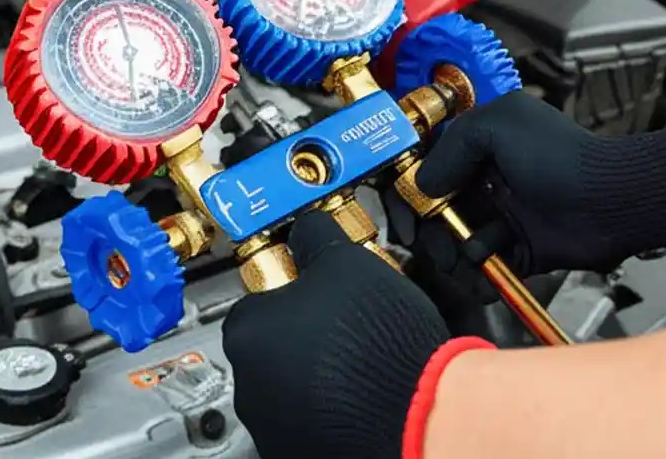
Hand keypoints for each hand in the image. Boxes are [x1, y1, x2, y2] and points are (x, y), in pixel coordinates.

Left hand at [222, 211, 453, 458]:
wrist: (418, 415)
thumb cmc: (378, 345)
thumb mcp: (346, 261)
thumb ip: (315, 241)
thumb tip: (309, 229)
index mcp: (247, 333)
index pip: (259, 300)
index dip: (296, 290)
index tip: (320, 290)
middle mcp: (248, 386)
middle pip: (272, 346)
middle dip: (308, 334)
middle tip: (349, 325)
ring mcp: (273, 427)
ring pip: (292, 387)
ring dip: (319, 373)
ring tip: (365, 361)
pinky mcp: (302, 453)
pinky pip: (313, 421)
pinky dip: (334, 408)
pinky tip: (366, 396)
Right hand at [413, 91, 665, 274]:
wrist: (613, 200)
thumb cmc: (562, 157)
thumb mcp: (500, 127)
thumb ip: (453, 146)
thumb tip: (423, 183)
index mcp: (480, 145)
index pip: (425, 164)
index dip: (406, 189)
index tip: (403, 213)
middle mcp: (486, 179)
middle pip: (434, 208)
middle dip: (428, 230)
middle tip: (432, 246)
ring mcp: (502, 215)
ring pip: (455, 240)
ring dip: (451, 254)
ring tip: (463, 260)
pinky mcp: (518, 249)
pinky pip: (484, 266)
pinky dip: (479, 275)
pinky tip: (483, 277)